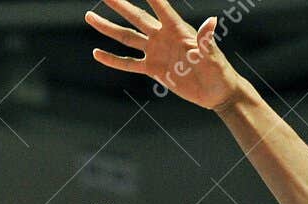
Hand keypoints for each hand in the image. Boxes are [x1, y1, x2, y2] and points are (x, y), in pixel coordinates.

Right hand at [85, 0, 244, 110]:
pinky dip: (113, 60)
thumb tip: (211, 22)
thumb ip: (206, 39)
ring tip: (90, 17)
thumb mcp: (213, 55)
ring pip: (126, 37)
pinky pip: (128, 63)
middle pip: (136, 17)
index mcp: (178, 29)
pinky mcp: (152, 69)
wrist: (215, 92)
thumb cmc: (218, 70)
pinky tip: (97, 53)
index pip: (160, 6)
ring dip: (108, 28)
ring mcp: (155, 52)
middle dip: (120, 5)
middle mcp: (163, 36)